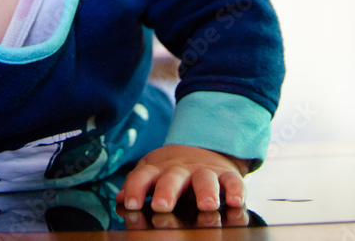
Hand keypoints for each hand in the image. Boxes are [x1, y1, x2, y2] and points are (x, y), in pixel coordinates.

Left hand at [116, 144, 249, 212]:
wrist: (203, 149)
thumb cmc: (172, 172)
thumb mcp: (153, 174)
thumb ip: (138, 186)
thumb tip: (119, 200)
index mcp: (159, 170)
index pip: (143, 175)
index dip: (136, 188)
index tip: (132, 203)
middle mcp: (181, 170)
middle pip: (172, 178)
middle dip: (167, 191)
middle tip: (162, 205)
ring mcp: (205, 171)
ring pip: (205, 179)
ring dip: (206, 191)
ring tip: (207, 205)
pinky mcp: (226, 175)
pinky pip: (233, 181)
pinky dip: (235, 190)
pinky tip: (235, 202)